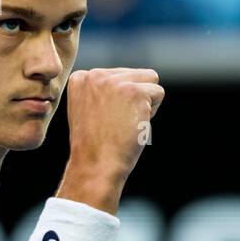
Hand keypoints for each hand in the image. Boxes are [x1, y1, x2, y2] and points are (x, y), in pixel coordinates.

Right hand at [59, 67, 163, 212]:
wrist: (96, 165)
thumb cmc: (95, 145)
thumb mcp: (89, 109)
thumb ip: (102, 90)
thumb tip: (126, 79)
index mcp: (80, 78)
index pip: (118, 74)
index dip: (118, 100)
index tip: (103, 119)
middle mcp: (95, 75)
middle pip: (135, 74)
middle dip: (133, 99)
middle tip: (116, 123)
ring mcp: (115, 81)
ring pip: (149, 80)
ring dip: (145, 103)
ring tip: (125, 123)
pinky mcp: (134, 91)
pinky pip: (158, 93)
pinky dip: (152, 112)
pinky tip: (134, 125)